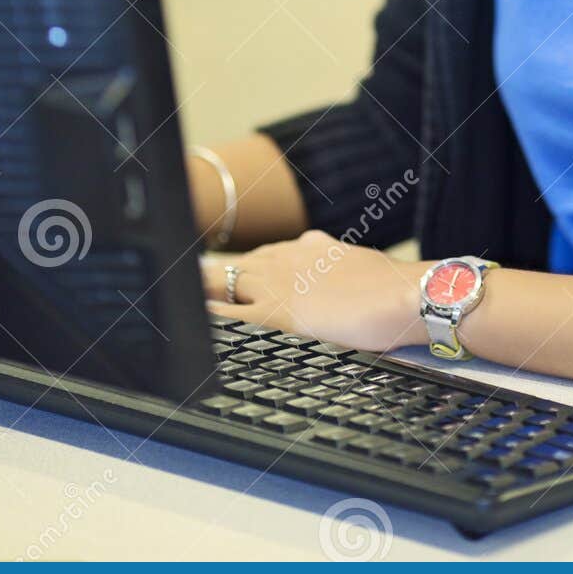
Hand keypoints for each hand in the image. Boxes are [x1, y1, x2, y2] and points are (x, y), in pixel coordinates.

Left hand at [200, 229, 433, 352]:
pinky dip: (205, 318)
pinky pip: (228, 315)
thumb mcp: (360, 268)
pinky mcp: (276, 314)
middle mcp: (286, 259)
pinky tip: (186, 326)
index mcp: (308, 248)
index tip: (222, 280)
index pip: (260, 257)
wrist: (405, 295)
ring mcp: (278, 284)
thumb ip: (336, 272)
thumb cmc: (394, 290)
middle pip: (233, 267)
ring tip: (167, 301)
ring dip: (198, 293)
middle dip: (205, 279)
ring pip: (221, 282)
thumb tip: (336, 286)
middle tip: (180, 291)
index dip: (238, 272)